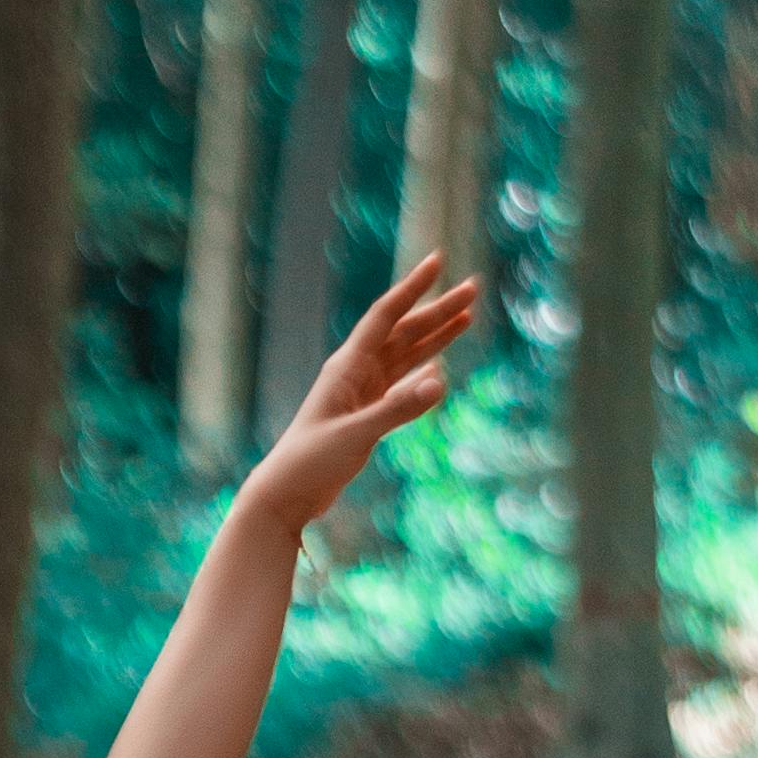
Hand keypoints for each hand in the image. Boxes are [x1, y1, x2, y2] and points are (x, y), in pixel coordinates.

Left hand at [245, 256, 478, 532]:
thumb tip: (440, 380)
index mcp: (347, 366)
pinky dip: (420, 372)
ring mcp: (360, 393)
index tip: (438, 261)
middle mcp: (355, 372)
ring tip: (466, 317)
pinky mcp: (364, 415)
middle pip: (403, 331)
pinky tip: (438, 364)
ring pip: (405, 356)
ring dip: (435, 337)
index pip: (386, 315)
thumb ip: (396, 409)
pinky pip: (399, 385)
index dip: (413, 288)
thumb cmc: (310, 463)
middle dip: (438, 310)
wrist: (285, 496)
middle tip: (472, 289)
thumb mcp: (355, 435)